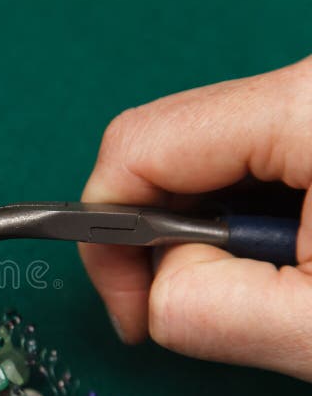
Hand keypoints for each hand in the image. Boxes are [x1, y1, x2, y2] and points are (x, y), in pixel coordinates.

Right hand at [80, 56, 311, 380]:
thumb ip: (207, 308)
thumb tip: (154, 283)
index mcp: (305, 110)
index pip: (136, 147)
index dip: (104, 234)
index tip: (130, 310)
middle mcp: (302, 85)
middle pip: (157, 148)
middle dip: (149, 239)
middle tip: (178, 306)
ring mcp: (308, 100)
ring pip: (193, 160)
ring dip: (196, 234)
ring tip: (252, 287)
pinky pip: (233, 161)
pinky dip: (229, 220)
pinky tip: (273, 255)